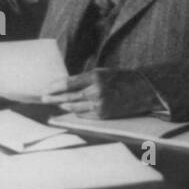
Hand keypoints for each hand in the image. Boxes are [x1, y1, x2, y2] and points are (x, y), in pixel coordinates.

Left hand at [42, 68, 157, 118]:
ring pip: (74, 107)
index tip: (45, 88)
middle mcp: (96, 91)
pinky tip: (71, 109)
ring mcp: (99, 105)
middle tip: (43, 98)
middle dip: (53, 98)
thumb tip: (66, 85)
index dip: (54, 87)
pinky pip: (83, 115)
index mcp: (96, 77)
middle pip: (67, 97)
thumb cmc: (123, 78)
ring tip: (56, 103)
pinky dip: (76, 111)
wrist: (144, 90)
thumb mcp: (104, 72)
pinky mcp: (103, 115)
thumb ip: (85, 79)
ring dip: (63, 105)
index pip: (68, 83)